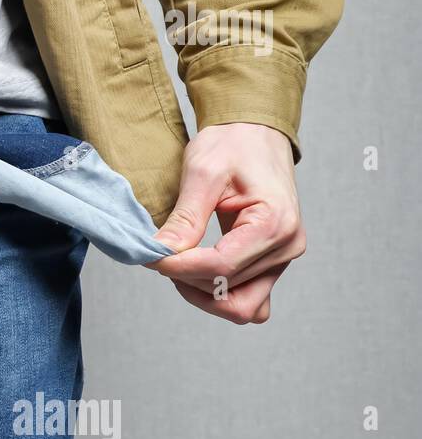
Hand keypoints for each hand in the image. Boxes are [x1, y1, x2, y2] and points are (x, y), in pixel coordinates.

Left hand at [148, 123, 305, 323]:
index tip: (151, 256)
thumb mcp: (202, 172)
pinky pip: (249, 300)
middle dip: (187, 278)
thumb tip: (161, 253)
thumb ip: (185, 218)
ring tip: (178, 263)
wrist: (254, 133)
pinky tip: (196, 272)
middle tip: (161, 254)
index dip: (179, 268)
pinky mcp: (273, 263)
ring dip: (203, 293)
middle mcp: (287, 246)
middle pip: (228, 289)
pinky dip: (220, 294)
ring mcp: (283, 258)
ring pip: (240, 305)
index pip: (222, 266)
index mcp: (276, 222)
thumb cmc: (232, 144)